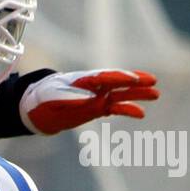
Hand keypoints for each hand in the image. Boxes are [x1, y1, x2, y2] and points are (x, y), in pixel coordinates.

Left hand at [20, 69, 158, 134]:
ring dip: (136, 94)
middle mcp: (92, 86)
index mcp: (81, 80)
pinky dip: (127, 109)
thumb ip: (69, 97)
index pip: (103, 77)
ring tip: (156, 94)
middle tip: (153, 82)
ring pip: (120, 94)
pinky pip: (115, 108)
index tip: (133, 78)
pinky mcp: (96, 108)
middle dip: (134, 82)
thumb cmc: (41, 99)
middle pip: (117, 82)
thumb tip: (90, 98)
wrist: (34, 109)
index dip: (118, 77)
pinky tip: (141, 113)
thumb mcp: (51, 98)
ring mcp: (96, 96)